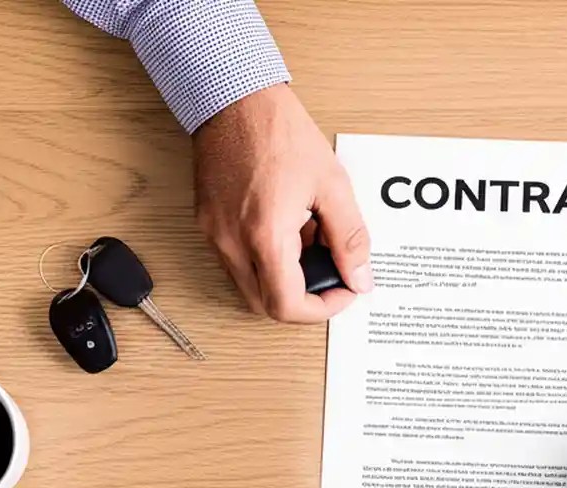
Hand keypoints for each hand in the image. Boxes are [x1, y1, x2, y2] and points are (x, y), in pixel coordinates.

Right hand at [194, 85, 372, 322]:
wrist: (234, 99)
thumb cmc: (279, 131)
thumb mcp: (332, 185)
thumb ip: (350, 239)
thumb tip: (359, 277)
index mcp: (264, 235)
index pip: (287, 306)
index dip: (322, 310)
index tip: (344, 292)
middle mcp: (231, 242)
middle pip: (265, 304)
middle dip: (303, 299)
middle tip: (331, 273)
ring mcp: (213, 235)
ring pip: (249, 285)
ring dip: (283, 278)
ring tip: (310, 239)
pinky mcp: (207, 224)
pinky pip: (236, 261)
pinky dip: (265, 259)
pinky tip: (288, 227)